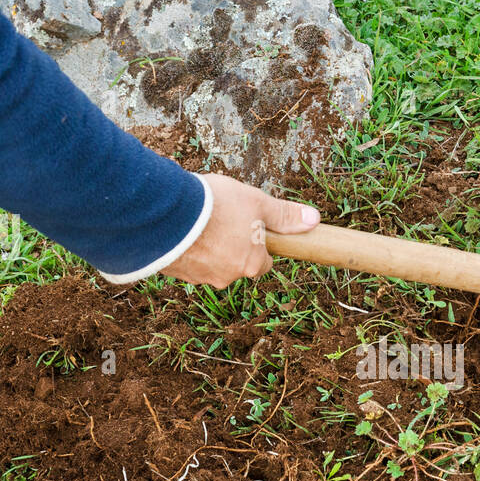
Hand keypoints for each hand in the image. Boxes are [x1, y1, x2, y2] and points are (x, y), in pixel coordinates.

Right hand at [160, 173, 319, 287]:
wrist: (166, 212)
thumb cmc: (216, 206)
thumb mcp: (257, 203)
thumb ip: (284, 215)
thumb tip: (313, 220)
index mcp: (251, 264)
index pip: (263, 263)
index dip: (258, 244)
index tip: (249, 228)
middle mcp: (226, 277)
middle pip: (235, 264)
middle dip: (231, 245)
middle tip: (221, 218)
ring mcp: (198, 278)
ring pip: (209, 263)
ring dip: (206, 247)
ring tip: (197, 220)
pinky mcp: (174, 273)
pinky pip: (185, 262)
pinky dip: (186, 248)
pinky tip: (180, 228)